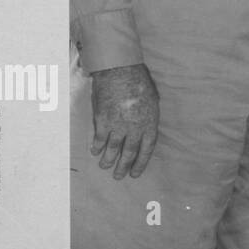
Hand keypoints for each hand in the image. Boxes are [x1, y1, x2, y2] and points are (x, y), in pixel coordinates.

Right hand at [89, 63, 158, 179]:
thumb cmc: (139, 84)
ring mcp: (118, 126)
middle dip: (123, 167)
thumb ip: (148, 117)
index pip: (146, 150)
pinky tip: (95, 152)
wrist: (121, 72)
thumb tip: (145, 129)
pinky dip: (97, 147)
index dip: (141, 163)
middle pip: (129, 153)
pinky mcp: (103, 121)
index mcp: (149, 123)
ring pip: (112, 149)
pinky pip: (99, 139)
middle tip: (119, 176)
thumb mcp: (153, 101)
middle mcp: (134, 128)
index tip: (135, 173)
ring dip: (108, 160)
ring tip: (105, 167)